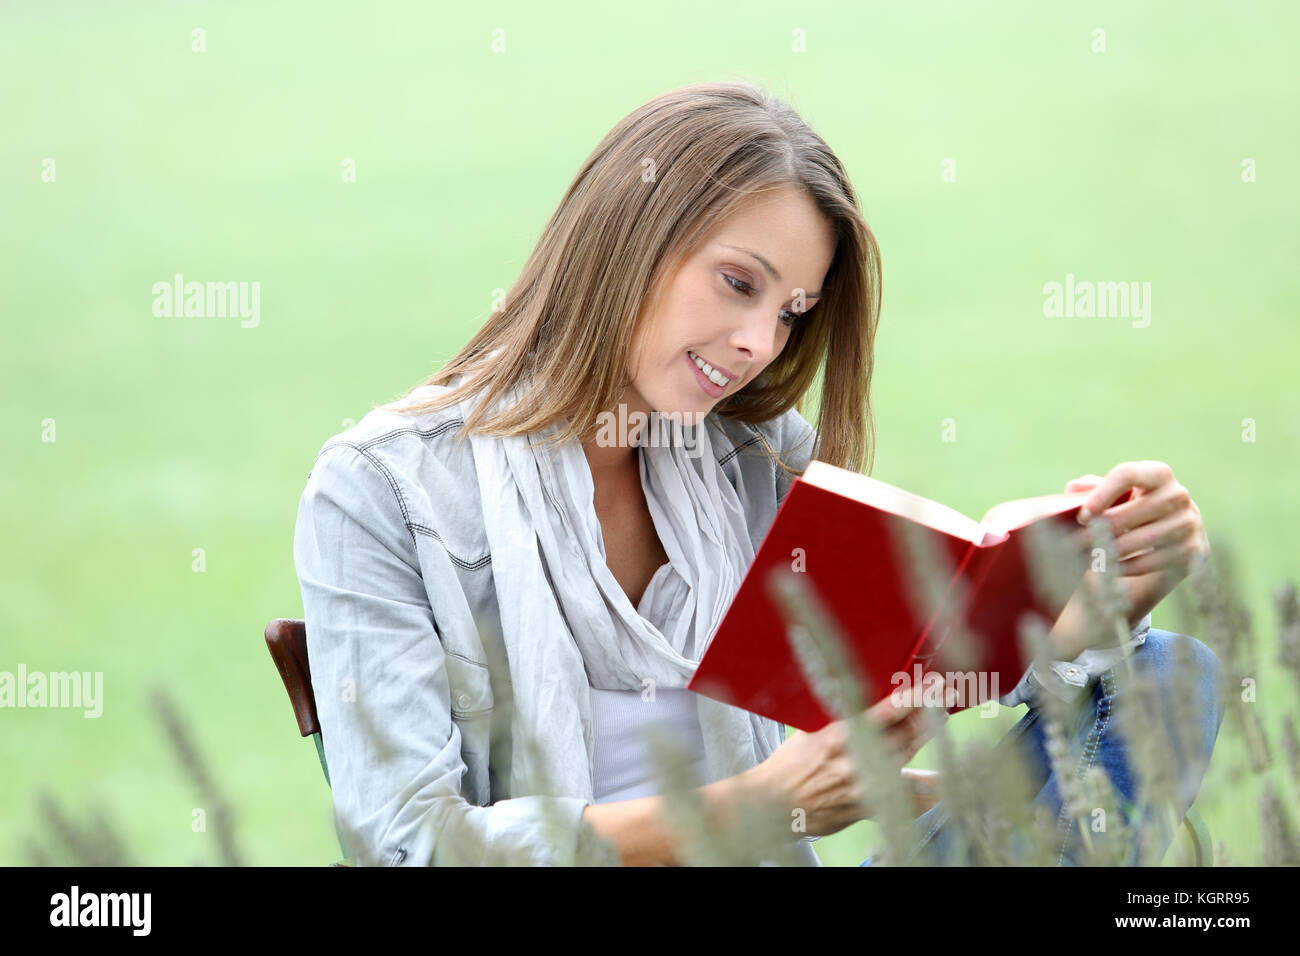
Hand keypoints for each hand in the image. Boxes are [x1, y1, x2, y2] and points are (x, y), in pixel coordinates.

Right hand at [742, 691, 945, 837]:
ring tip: (938, 719)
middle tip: (945, 696)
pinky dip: (926, 788)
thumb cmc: (791, 762)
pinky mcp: (867, 807)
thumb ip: (842, 717)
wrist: (773, 804)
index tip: (936, 683)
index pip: (888, 711)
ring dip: (925, 737)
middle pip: (906, 734)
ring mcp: (864, 787)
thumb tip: (869, 696)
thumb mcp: (812, 730)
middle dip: (930, 713)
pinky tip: (945, 781)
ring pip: (907, 757)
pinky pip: (904, 797)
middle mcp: (855, 761)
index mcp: (839, 736)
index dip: (917, 697)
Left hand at [1064, 460, 1210, 628]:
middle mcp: (1178, 494)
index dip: (1101, 495)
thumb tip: (1074, 488)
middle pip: (1128, 513)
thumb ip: (1091, 489)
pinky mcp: (1193, 551)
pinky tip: (1108, 569)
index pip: (1127, 475)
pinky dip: (1125, 567)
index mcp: (1157, 473)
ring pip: (1139, 541)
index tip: (1081, 517)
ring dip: (1108, 552)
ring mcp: (1189, 523)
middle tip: (1072, 546)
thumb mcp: (1111, 497)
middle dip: (1095, 533)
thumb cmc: (1129, 512)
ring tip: (1085, 558)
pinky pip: (1151, 562)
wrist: (1166, 542)